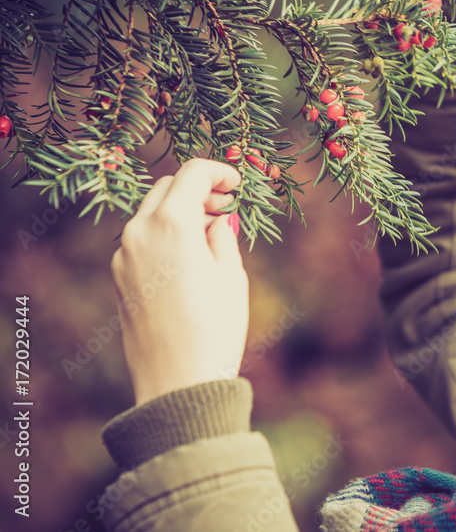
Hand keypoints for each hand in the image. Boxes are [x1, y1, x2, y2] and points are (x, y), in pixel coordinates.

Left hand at [110, 159, 246, 405]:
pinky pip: (141, 240)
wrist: (178, 384)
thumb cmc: (215, 330)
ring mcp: (124, 256)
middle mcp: (140, 233)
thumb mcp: (231, 277)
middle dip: (197, 189)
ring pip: (150, 212)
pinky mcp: (119, 278)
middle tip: (227, 207)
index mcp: (172, 224)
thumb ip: (223, 237)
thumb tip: (218, 219)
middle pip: (167, 187)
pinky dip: (165, 234)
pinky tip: (189, 258)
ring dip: (179, 211)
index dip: (219, 171)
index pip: (192, 173)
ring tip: (210, 234)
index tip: (237, 186)